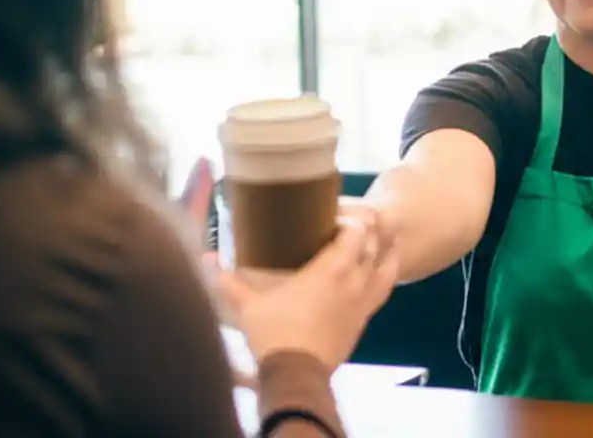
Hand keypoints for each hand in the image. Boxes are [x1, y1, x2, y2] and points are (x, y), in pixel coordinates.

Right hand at [213, 208, 397, 373]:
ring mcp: (364, 302)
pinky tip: (377, 274)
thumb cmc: (274, 335)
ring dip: (385, 251)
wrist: (296, 375)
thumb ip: (227, 281)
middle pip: (374, 245)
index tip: (335, 218)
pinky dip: (384, 277)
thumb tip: (205, 260)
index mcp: (333, 269)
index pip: (356, 231)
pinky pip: (384, 291)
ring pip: (387, 268)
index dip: (350, 219)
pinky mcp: (364, 321)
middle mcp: (355, 281)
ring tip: (379, 242)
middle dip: (369, 231)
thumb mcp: (248, 306)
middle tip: (353, 226)